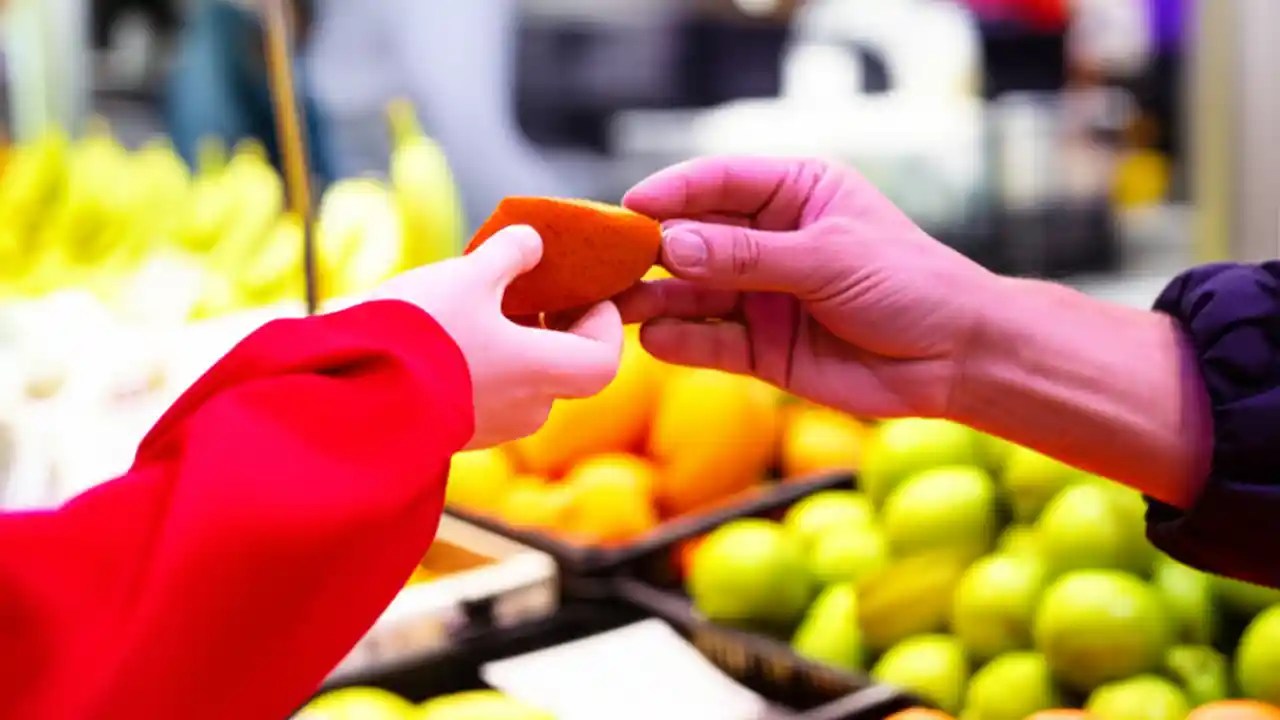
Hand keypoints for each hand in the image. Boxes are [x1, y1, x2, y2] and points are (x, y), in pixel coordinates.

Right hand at [373, 225, 622, 448]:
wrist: (344, 395)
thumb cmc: (415, 333)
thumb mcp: (466, 274)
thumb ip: (510, 253)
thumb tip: (533, 242)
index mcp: (540, 373)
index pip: (604, 361)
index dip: (603, 325)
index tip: (583, 294)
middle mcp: (524, 410)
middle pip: (564, 369)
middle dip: (554, 328)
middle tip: (530, 289)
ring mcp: (490, 428)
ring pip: (524, 382)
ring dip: (516, 344)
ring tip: (480, 304)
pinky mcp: (455, 434)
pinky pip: (488, 396)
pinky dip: (486, 365)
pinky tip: (450, 334)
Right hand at [617, 156, 998, 417]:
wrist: (956, 358)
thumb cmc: (909, 284)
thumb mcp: (828, 257)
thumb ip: (749, 256)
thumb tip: (672, 246)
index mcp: (794, 193)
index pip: (720, 182)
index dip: (673, 192)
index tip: (630, 206)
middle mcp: (769, 241)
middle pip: (695, 238)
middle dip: (652, 249)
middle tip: (607, 262)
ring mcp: (762, 295)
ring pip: (693, 293)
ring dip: (653, 299)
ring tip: (613, 305)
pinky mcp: (761, 348)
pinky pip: (710, 341)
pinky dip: (681, 342)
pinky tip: (654, 340)